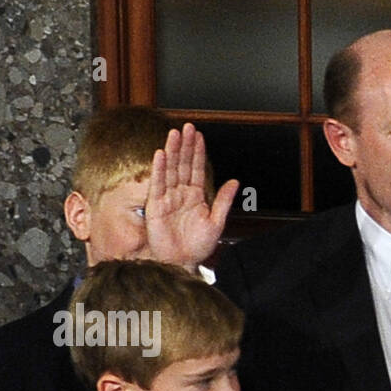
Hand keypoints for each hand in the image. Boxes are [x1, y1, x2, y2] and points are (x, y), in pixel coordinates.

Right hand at [145, 123, 239, 268]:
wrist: (183, 263)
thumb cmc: (197, 246)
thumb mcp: (216, 223)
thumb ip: (224, 201)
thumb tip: (235, 181)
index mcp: (196, 196)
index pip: (197, 169)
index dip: (198, 152)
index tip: (199, 135)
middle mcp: (181, 194)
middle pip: (183, 164)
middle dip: (185, 146)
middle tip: (187, 127)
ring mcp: (168, 198)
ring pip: (170, 170)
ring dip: (172, 152)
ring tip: (174, 134)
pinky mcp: (156, 206)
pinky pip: (157, 184)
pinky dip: (159, 169)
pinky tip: (160, 154)